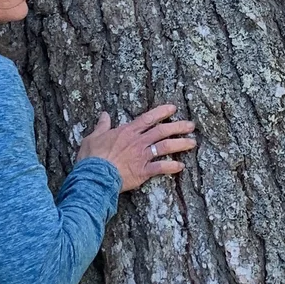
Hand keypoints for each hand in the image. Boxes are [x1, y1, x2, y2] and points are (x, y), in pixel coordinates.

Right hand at [77, 104, 197, 192]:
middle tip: (191, 126)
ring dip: (181, 144)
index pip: (148, 118)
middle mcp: (138, 141)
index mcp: (127, 132)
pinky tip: (181, 166)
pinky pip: (161, 168)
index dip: (162, 112)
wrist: (94, 175)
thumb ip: (102, 125)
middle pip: (162, 131)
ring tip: (192, 142)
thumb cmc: (92, 157)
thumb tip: (104, 115)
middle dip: (178, 127)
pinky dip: (172, 167)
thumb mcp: (93, 137)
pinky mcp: (143, 171)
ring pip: (166, 146)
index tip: (173, 108)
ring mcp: (142, 156)